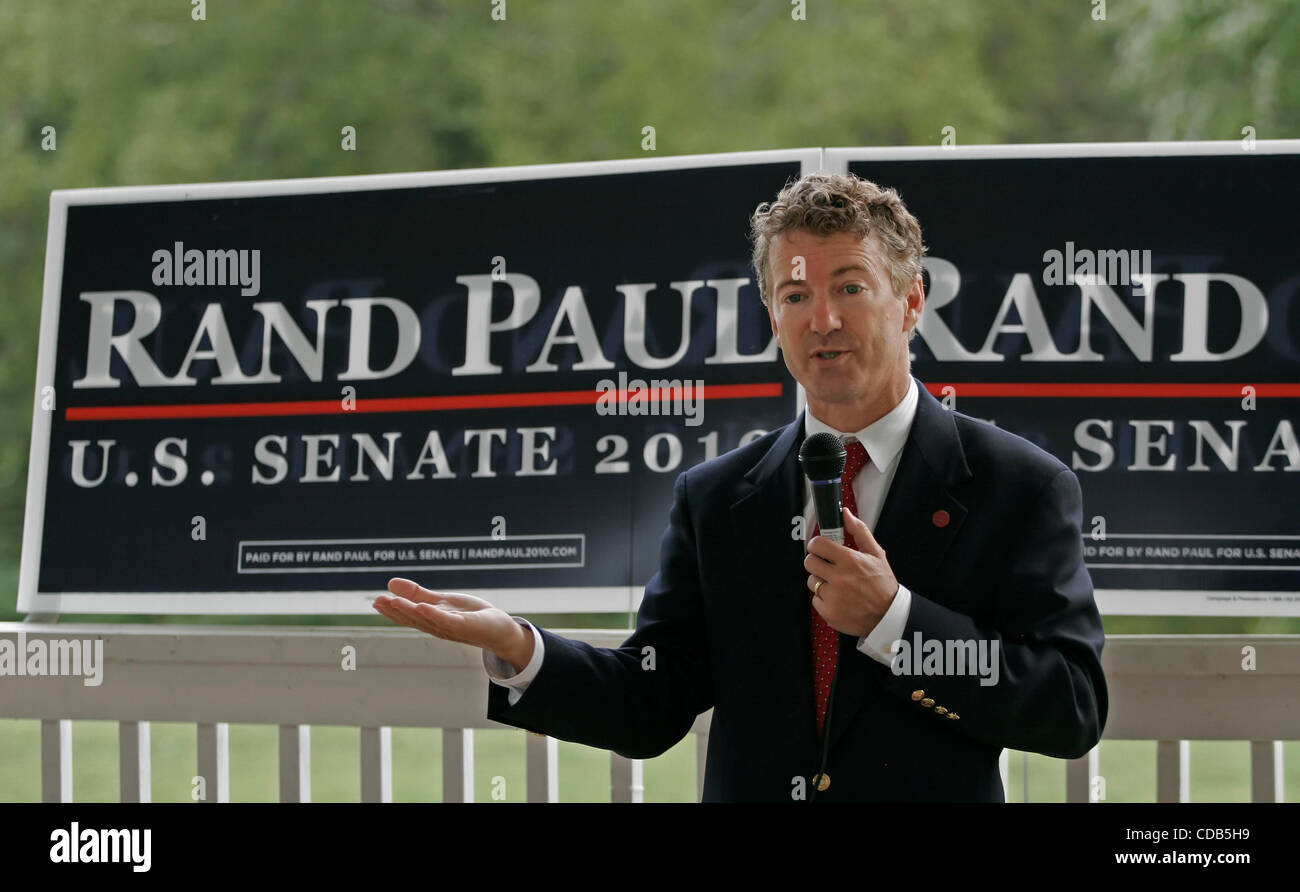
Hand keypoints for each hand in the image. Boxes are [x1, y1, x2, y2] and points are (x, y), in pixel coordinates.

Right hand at [373, 578, 534, 672]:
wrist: (499, 628)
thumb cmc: (469, 615)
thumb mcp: (440, 600)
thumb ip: (417, 594)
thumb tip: (391, 582)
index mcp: (430, 621)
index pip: (408, 616)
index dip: (391, 610)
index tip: (376, 601)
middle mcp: (437, 627)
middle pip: (413, 619)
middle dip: (396, 611)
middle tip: (378, 601)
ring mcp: (451, 628)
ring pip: (427, 619)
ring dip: (410, 611)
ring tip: (393, 601)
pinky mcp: (466, 626)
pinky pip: (448, 621)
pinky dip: (435, 615)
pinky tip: (423, 607)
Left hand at [804, 506, 899, 636]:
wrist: (888, 615)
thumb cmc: (883, 584)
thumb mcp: (876, 554)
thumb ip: (859, 531)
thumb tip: (846, 514)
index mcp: (850, 560)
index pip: (817, 544)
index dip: (817, 545)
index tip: (821, 549)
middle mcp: (840, 578)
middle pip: (809, 562)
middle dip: (817, 562)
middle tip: (828, 566)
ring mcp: (833, 596)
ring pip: (812, 582)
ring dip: (821, 582)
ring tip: (837, 585)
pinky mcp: (829, 612)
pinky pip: (815, 600)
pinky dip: (824, 600)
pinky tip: (839, 599)